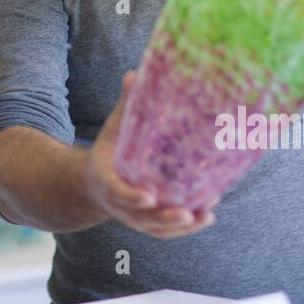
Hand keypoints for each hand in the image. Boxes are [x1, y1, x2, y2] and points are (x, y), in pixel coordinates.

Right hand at [84, 71, 218, 238]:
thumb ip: (125, 106)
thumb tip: (134, 74)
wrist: (95, 183)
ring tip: (206, 214)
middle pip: (141, 217)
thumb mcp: (113, 128)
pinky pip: (166, 230)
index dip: (131, 196)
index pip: (117, 192)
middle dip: (164, 218)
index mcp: (106, 180)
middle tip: (185, 213)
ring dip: (181, 226)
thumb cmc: (109, 150)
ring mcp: (134, 216)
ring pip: (156, 227)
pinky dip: (187, 227)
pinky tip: (208, 215)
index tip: (149, 197)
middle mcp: (119, 204)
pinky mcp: (148, 221)